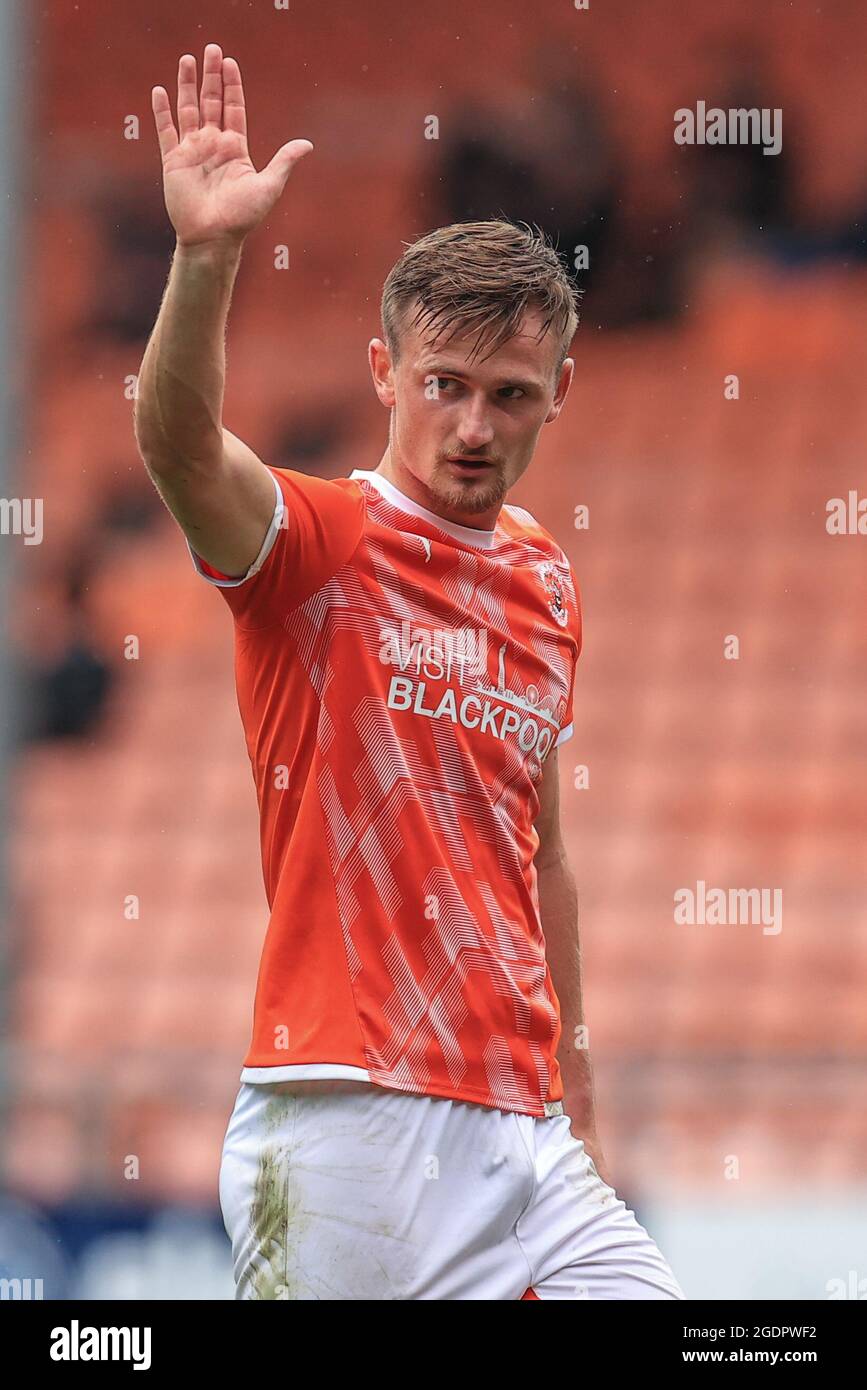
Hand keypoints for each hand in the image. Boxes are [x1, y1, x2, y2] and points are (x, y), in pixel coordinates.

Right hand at [150, 43, 312, 249]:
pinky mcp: (173, 161)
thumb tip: (307, 144)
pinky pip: (166, 131)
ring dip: (187, 85)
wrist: (214, 237)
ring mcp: (193, 151)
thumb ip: (284, 161)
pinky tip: (160, 91)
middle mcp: (213, 146)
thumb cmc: (243, 217)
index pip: (234, 108)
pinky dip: (162, 111)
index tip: (230, 63)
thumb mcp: (269, 186)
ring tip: (187, 59)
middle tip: (211, 49)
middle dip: (211, 76)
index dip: (232, 86)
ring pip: (188, 110)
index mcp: (235, 148)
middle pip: (211, 102)